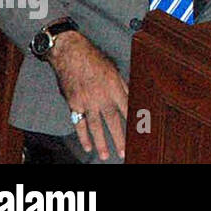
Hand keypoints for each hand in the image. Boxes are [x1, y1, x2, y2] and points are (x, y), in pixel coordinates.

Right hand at [48, 31, 129, 161]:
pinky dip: (83, 136)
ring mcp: (87, 102)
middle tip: (124, 152)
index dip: (133, 122)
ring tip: (106, 155)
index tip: (139, 133)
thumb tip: (133, 98)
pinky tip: (87, 146)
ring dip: (101, 143)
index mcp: (114, 88)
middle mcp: (101, 97)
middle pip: (112, 121)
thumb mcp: (114, 70)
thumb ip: (123, 86)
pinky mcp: (74, 104)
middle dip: (119, 138)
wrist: (71, 55)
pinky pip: (78, 124)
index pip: (127, 108)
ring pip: (95, 126)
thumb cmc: (94, 60)